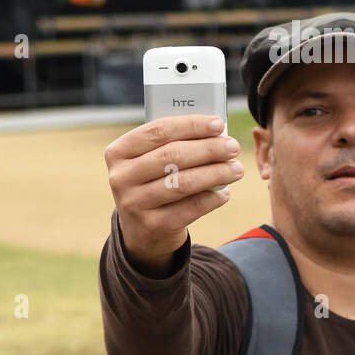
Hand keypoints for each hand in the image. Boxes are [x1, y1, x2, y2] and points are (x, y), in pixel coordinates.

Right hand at [104, 114, 243, 269]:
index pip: (158, 131)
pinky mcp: (152, 225)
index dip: (191, 125)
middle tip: (232, 146)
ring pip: (183, 183)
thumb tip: (215, 133)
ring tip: (236, 169)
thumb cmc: (153, 182)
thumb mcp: (150, 161)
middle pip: (172, 156)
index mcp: (118, 152)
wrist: (141, 230)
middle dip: (208, 149)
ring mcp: (134, 204)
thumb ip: (174, 144)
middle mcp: (121, 177)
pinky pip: (191, 207)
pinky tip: (224, 192)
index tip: (218, 124)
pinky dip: (212, 198)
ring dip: (216, 174)